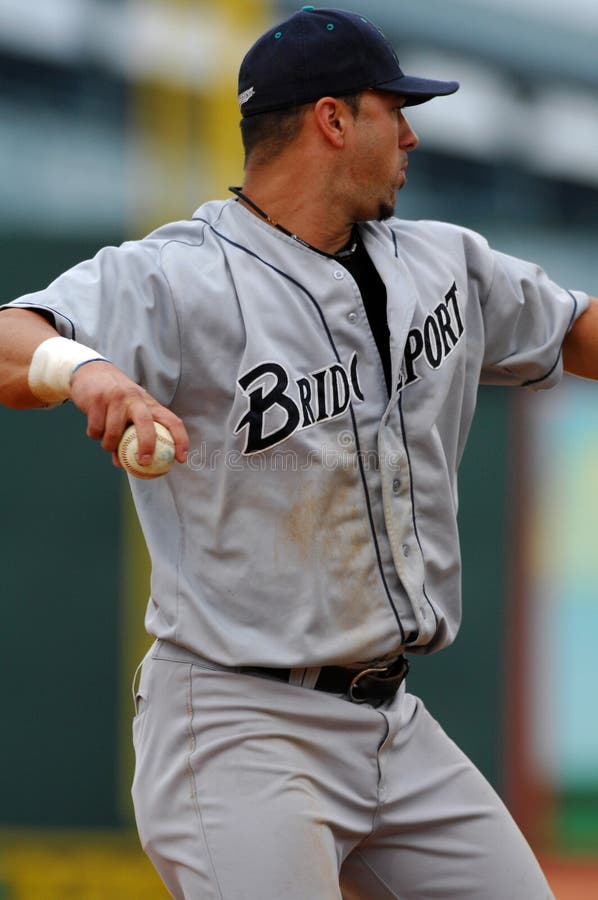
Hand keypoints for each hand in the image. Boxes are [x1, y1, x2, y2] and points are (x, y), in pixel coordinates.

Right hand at [69, 361, 188, 468]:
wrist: (92, 373)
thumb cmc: (116, 400)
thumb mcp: (130, 413)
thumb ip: (130, 437)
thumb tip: (125, 465)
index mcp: (150, 404)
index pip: (172, 421)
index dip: (180, 440)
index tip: (180, 459)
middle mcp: (135, 398)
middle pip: (146, 423)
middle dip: (147, 445)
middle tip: (144, 462)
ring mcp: (116, 398)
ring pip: (114, 433)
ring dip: (109, 446)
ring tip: (107, 445)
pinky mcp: (97, 399)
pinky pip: (96, 430)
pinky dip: (95, 435)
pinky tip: (95, 430)